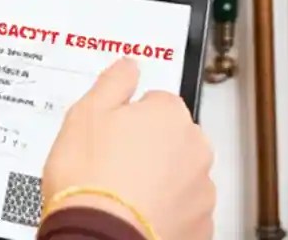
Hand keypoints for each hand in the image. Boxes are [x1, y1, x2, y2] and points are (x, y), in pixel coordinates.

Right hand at [42, 57, 215, 239]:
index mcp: (169, 114)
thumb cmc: (90, 176)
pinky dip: (164, 210)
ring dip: (158, 179)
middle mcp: (195, 148)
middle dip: (148, 146)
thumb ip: (113, 83)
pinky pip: (182, 209)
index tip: (110, 131)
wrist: (100, 235)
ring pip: (179, 175)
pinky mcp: (199, 225)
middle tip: (111, 161)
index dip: (128, 116)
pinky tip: (135, 213)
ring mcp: (201, 190)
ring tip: (121, 192)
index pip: (156, 101)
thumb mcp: (85, 113)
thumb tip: (128, 66)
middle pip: (172, 137)